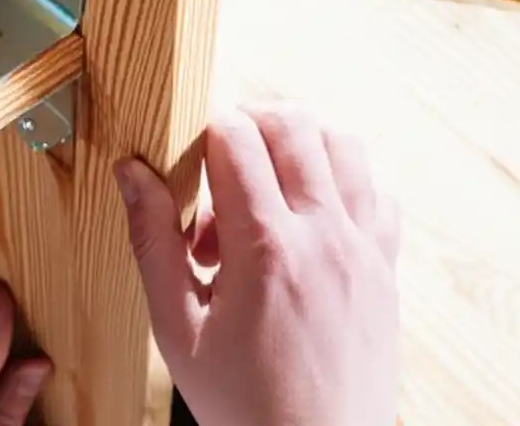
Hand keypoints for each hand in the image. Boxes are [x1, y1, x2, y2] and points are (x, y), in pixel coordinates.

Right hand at [115, 105, 400, 425]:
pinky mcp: (386, 267)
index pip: (234, 136)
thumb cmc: (243, 406)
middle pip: (293, 121)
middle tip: (219, 169)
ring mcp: (365, 249)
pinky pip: (377, 189)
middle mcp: (325, 237)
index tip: (186, 171)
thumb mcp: (177, 330)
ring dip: (298, 145)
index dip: (200, 136)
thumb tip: (132, 171)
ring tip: (263, 190)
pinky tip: (307, 218)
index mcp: (266, 249)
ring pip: (344, 141)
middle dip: (247, 125)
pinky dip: (342, 181)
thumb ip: (153, 241)